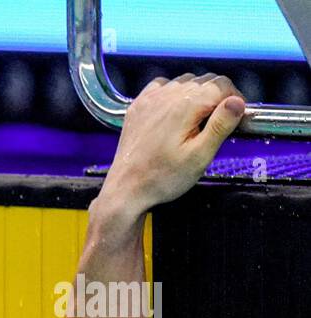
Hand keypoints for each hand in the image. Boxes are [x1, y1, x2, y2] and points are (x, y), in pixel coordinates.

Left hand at [97, 74, 245, 224]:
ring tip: (196, 121)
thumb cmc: (163, 177)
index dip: (234, 99)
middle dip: (217, 97)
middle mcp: (166, 96)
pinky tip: (175, 112)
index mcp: (185, 106)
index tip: (236, 117)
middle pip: (204, 81)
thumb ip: (221, 125)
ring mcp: (149, 99)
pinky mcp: (138, 106)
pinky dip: (173, 93)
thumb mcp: (200, 156)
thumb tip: (237, 101)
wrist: (125, 189)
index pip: (222, 84)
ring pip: (184, 82)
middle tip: (217, 123)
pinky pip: (162, 86)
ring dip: (196, 95)